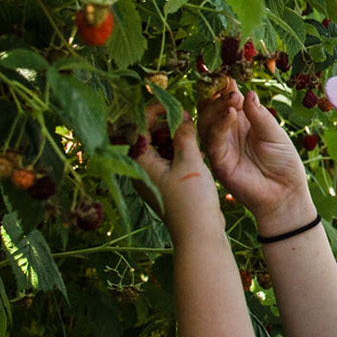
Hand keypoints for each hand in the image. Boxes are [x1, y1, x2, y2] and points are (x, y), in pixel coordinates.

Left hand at [134, 104, 217, 223]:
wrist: (199, 234)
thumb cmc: (191, 201)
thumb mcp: (190, 162)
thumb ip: (183, 135)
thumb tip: (181, 115)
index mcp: (140, 164)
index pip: (137, 129)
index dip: (151, 112)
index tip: (168, 103)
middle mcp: (141, 171)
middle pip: (145, 137)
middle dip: (163, 123)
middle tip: (183, 115)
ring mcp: (153, 179)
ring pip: (157, 148)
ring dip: (171, 135)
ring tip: (189, 129)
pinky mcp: (165, 185)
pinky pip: (166, 159)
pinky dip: (176, 149)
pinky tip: (192, 146)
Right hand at [198, 77, 314, 229]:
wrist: (285, 193)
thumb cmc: (283, 162)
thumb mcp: (275, 133)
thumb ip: (259, 115)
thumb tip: (248, 93)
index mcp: (241, 121)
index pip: (227, 99)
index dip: (225, 86)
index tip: (228, 71)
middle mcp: (227, 132)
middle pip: (210, 108)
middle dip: (215, 93)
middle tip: (225, 83)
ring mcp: (221, 146)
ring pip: (206, 121)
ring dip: (216, 107)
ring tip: (231, 98)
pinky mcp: (219, 161)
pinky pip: (213, 140)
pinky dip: (219, 125)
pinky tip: (230, 113)